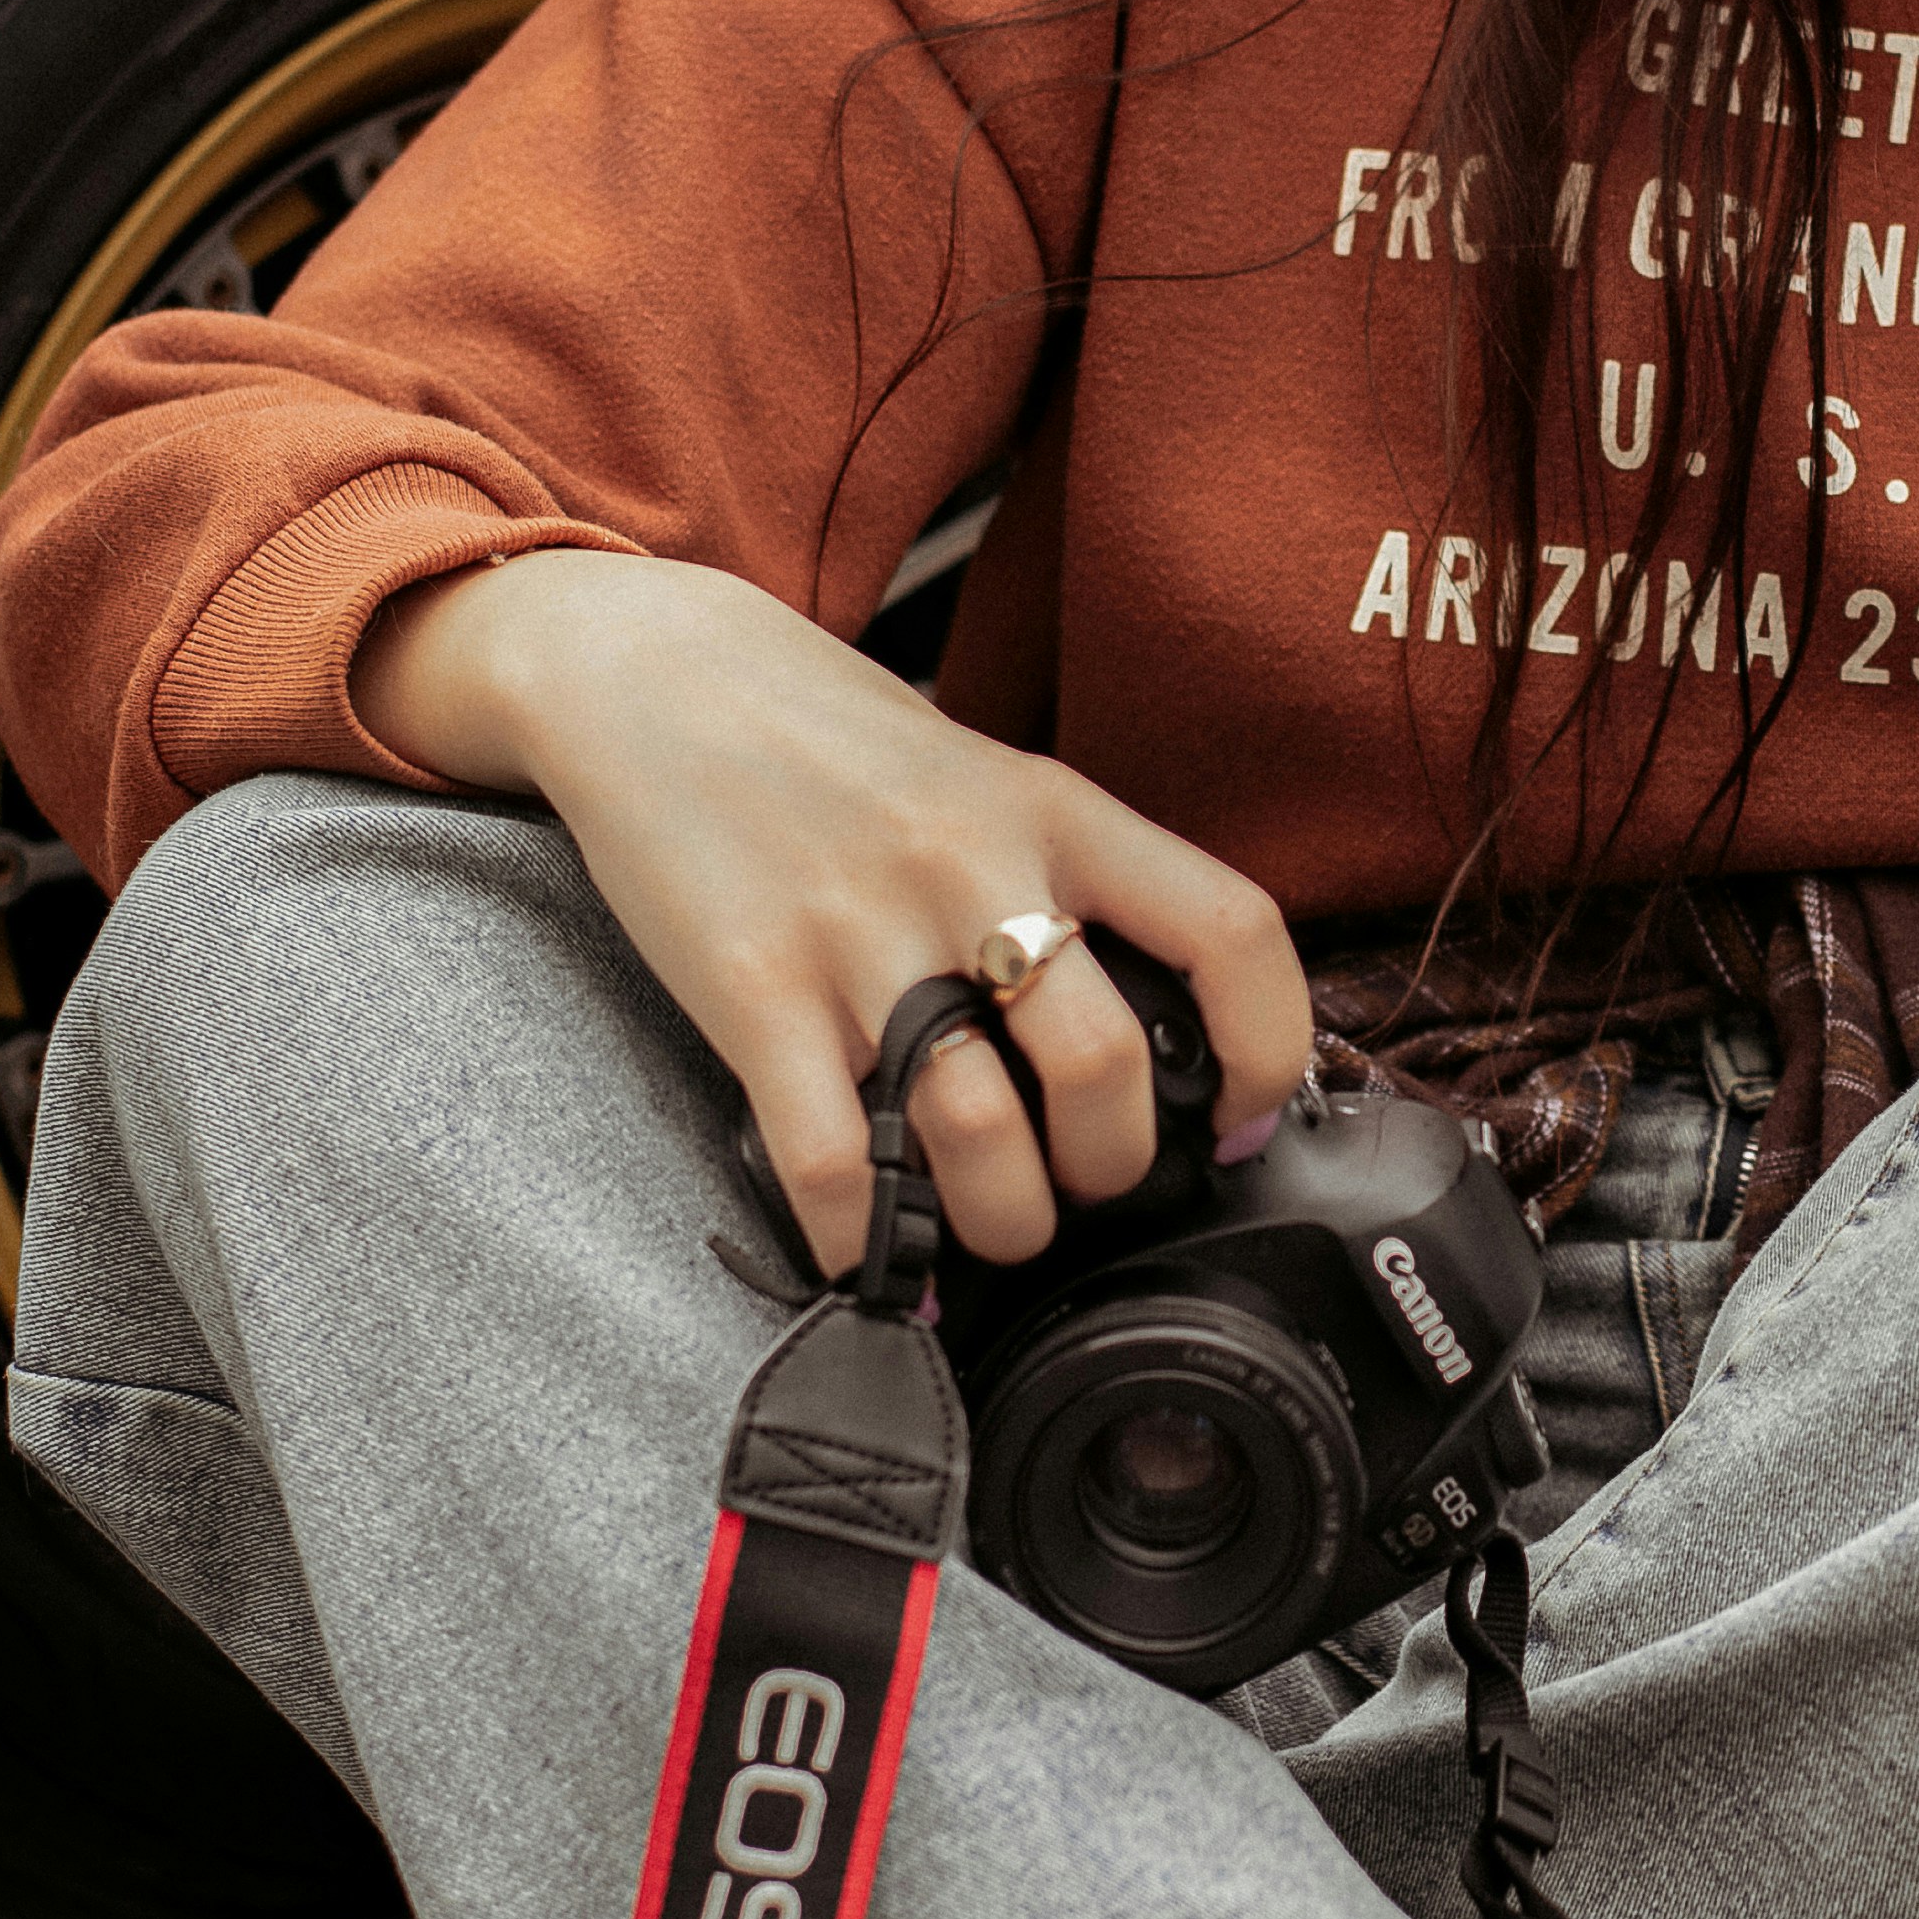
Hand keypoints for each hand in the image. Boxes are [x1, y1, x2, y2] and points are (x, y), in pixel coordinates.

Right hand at [350, 548, 1313, 1278]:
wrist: (650, 670)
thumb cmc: (832, 743)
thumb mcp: (987, 775)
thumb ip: (1068, 881)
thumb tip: (1152, 1037)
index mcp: (1057, 811)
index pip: (1231, 933)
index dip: (1269, 1051)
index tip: (1239, 1121)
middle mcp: (972, 865)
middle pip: (1102, 1063)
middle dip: (1112, 1170)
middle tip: (1084, 1186)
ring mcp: (858, 928)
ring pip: (976, 1130)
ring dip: (1001, 1220)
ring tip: (991, 1227)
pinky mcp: (751, 985)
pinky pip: (827, 1157)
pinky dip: (861, 1237)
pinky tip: (870, 1248)